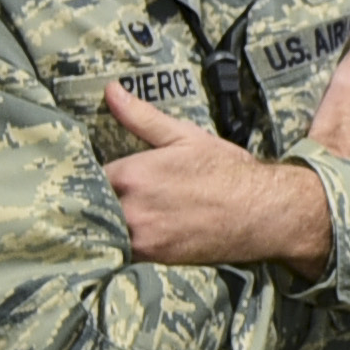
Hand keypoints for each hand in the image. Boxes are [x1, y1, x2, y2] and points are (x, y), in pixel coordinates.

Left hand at [102, 86, 330, 274]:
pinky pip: (122, 252)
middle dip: (89, 202)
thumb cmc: (228, 172)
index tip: (83, 176)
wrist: (266, 212)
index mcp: (132, 173)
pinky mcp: (156, 259)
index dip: (84, 176)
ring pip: (104, 231)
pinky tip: (124, 236)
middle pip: (89, 208)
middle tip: (84, 200)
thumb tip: (110, 90)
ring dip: (102, 225)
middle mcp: (131, 208)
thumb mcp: (185, 136)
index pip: (86, 176)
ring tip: (104, 218)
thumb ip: (141, 116)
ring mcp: (143, 237)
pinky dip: (119, 244)